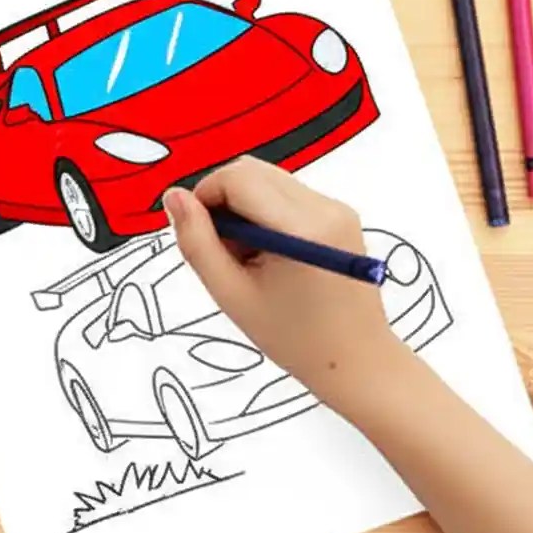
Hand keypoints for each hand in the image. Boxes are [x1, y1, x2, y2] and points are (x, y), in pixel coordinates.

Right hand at [162, 157, 412, 418]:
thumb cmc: (298, 339)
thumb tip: (174, 198)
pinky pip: (289, 195)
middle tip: (225, 252)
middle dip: (225, 202)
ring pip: (269, 181)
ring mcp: (338, 209)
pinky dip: (268, 216)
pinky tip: (271, 258)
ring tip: (249, 260)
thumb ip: (197, 243)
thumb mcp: (232, 295)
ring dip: (246, 210)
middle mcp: (326, 208)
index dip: (205, 197)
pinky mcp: (341, 215)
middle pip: (253, 171)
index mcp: (302, 228)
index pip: (238, 178)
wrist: (357, 361)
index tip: (198, 234)